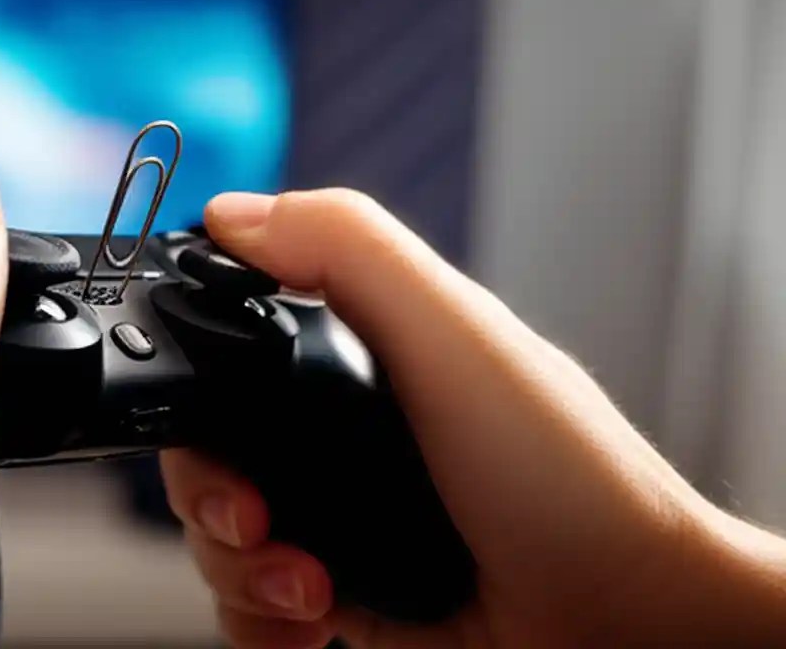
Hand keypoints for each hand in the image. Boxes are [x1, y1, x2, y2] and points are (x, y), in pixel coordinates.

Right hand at [161, 188, 785, 647]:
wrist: (624, 623)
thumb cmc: (570, 479)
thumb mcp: (456, 333)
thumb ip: (347, 250)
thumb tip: (231, 212)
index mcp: (363, 356)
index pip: (229, 354)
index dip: (194, 390)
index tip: (209, 433)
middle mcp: (342, 435)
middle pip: (208, 457)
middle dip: (211, 501)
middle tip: (256, 525)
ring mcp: (340, 517)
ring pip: (218, 540)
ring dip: (238, 572)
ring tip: (308, 589)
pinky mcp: (344, 593)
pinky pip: (253, 606)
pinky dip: (259, 619)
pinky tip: (308, 619)